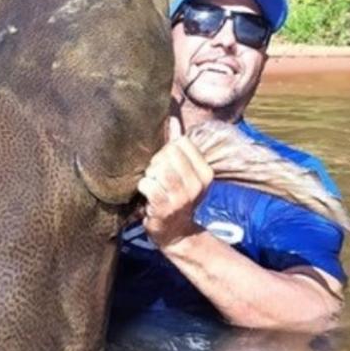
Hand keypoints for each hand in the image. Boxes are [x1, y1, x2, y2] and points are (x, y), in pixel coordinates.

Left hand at [137, 117, 214, 249]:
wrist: (176, 233)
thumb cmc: (176, 197)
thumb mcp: (185, 172)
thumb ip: (179, 145)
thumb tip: (171, 117)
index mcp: (205, 172)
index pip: (182, 142)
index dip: (168, 149)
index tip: (166, 163)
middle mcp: (196, 184)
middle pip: (168, 153)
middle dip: (156, 161)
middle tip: (156, 175)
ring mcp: (181, 197)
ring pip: (158, 168)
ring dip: (150, 174)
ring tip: (152, 184)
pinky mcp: (164, 208)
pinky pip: (148, 184)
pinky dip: (144, 186)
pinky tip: (147, 194)